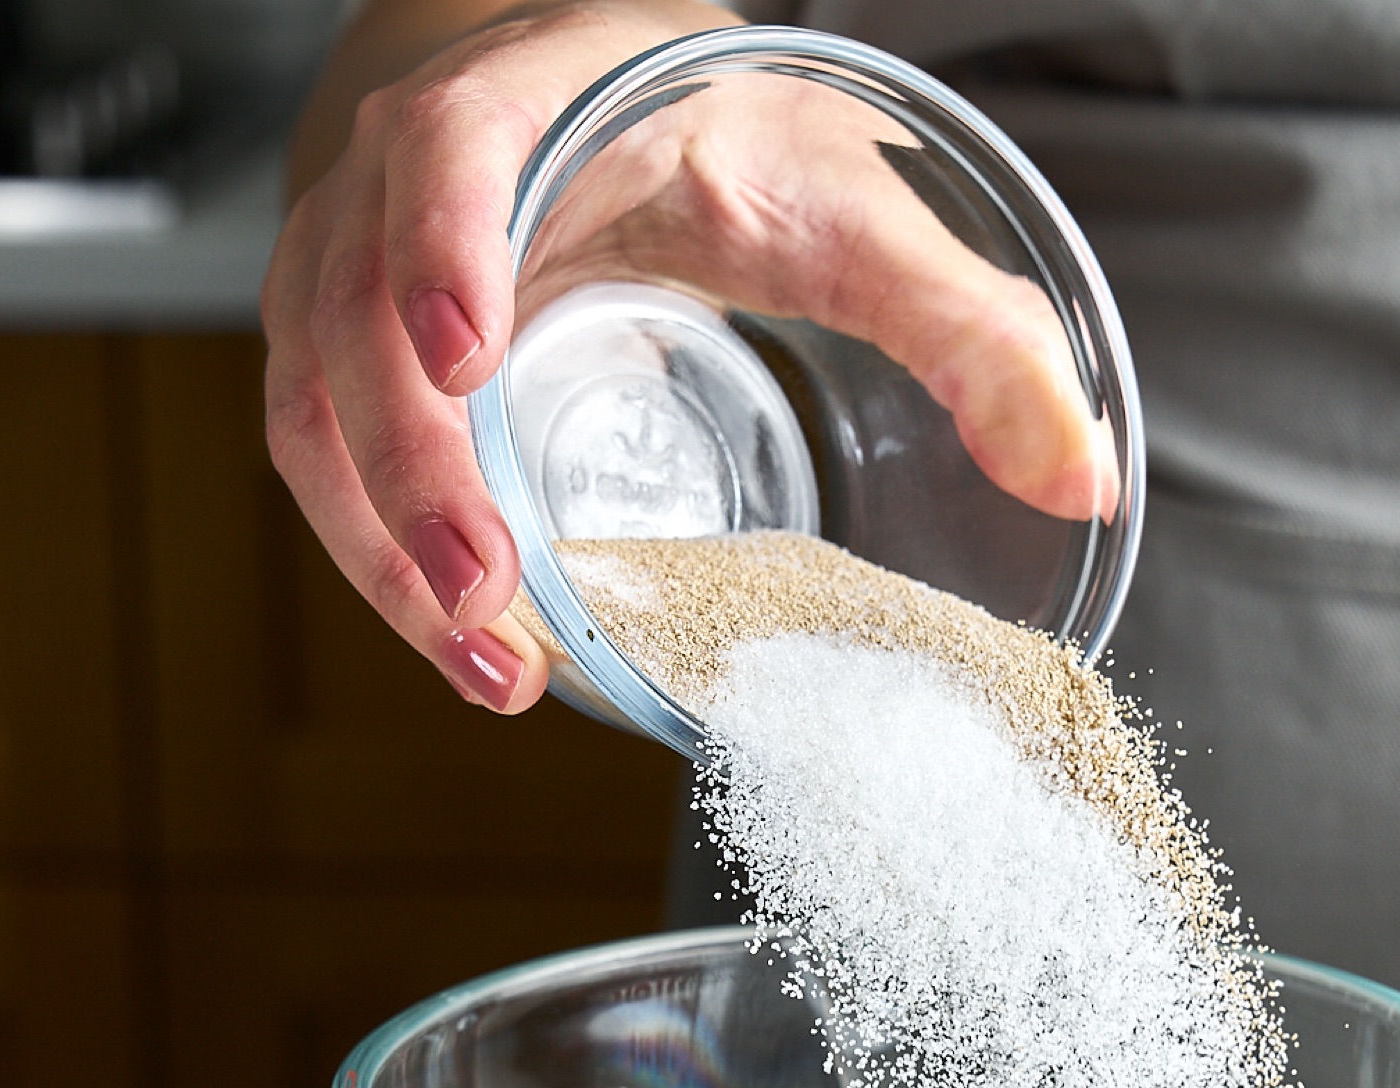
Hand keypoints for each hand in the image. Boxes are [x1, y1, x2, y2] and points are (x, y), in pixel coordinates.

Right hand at [263, 0, 1112, 715]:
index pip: (448, 154)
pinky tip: (471, 642)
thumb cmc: (722, 139)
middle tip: (494, 603)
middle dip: (413, 475)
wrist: (609, 105)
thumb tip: (1083, 474)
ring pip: (316, 410)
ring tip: (493, 669)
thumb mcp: (851, 207)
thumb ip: (968, 327)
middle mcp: (412, 185)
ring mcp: (360, 269)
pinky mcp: (356, 351)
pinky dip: (381, 557)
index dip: (438, 250)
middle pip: (349, 319)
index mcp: (536, 109)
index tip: (469, 357)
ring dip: (385, 553)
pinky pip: (326, 457)